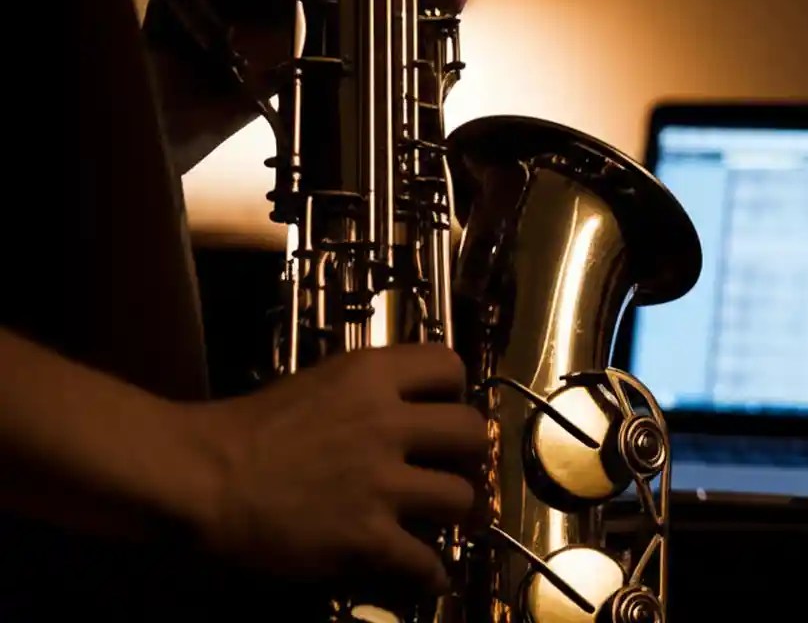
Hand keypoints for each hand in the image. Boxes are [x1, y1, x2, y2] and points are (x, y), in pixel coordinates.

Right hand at [190, 344, 486, 599]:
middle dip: (469, 456)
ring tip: (437, 521)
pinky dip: (430, 574)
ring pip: (461, 498)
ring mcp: (380, 482)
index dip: (454, 392)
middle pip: (473, 432)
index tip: (443, 413)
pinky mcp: (367, 537)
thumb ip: (370, 391)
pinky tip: (424, 575)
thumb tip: (414, 409)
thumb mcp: (319, 384)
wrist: (202, 477)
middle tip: (453, 470)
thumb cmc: (250, 429)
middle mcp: (386, 423)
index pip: (449, 366)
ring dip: (454, 514)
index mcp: (371, 376)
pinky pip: (427, 562)